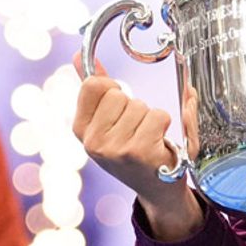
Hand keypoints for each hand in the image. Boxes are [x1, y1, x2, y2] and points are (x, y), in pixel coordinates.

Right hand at [72, 54, 201, 240]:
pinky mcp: (138, 151)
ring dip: (150, 118)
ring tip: (147, 139)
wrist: (158, 189)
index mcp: (81, 129)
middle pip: (119, 94)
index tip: (119, 109)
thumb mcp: (108, 122)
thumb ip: (96, 89)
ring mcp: (114, 147)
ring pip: (141, 105)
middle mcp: (92, 141)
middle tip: (135, 130)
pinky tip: (159, 144)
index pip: (93, 84)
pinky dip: (165, 125)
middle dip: (134, 106)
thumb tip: (80, 55)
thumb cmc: (134, 150)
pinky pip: (158, 115)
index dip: (112, 89)